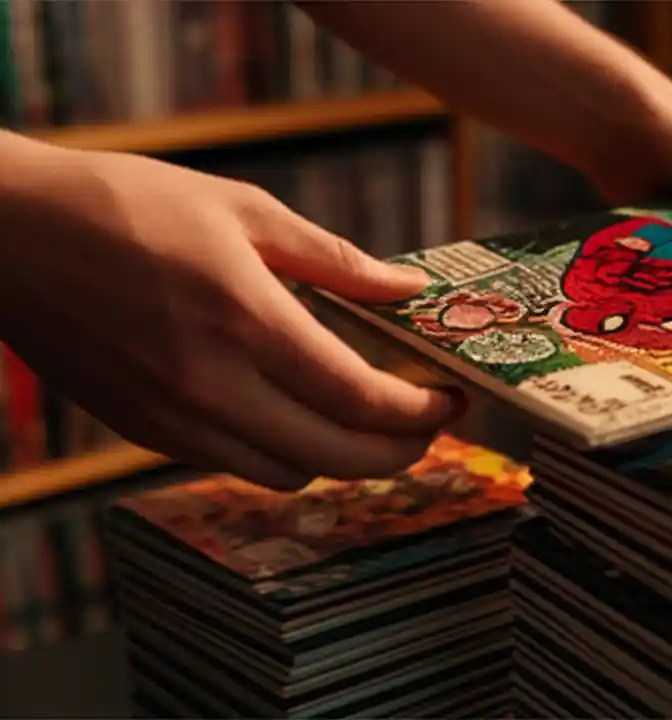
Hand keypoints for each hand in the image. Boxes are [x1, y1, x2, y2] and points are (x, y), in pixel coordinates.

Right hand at [0, 137, 459, 489]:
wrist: (8, 234)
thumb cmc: (127, 205)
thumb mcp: (243, 210)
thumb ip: (336, 260)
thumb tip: (409, 289)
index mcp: (246, 319)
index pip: (362, 399)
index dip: (422, 410)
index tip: (452, 397)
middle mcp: (212, 384)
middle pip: (338, 456)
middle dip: (401, 450)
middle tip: (429, 423)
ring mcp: (173, 418)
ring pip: (290, 475)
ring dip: (341, 458)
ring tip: (366, 421)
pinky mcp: (144, 432)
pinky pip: (237, 466)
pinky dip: (283, 455)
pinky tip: (297, 415)